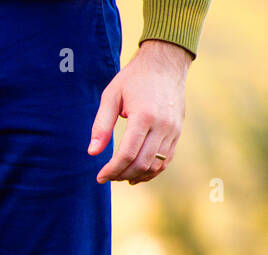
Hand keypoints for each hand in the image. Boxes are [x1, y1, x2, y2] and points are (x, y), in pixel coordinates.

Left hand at [89, 40, 191, 184]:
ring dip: (137, 175)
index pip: (127, 154)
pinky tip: (137, 173)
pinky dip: (151, 171)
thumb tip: (92, 152)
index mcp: (144, 116)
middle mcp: (162, 125)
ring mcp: (173, 129)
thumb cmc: (134, 78)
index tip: (100, 177)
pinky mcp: (178, 131)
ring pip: (156, 165)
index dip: (112, 170)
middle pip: (142, 163)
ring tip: (120, 176)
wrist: (166, 63)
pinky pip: (166, 159)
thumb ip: (101, 125)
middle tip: (107, 177)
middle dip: (122, 175)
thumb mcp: (111, 96)